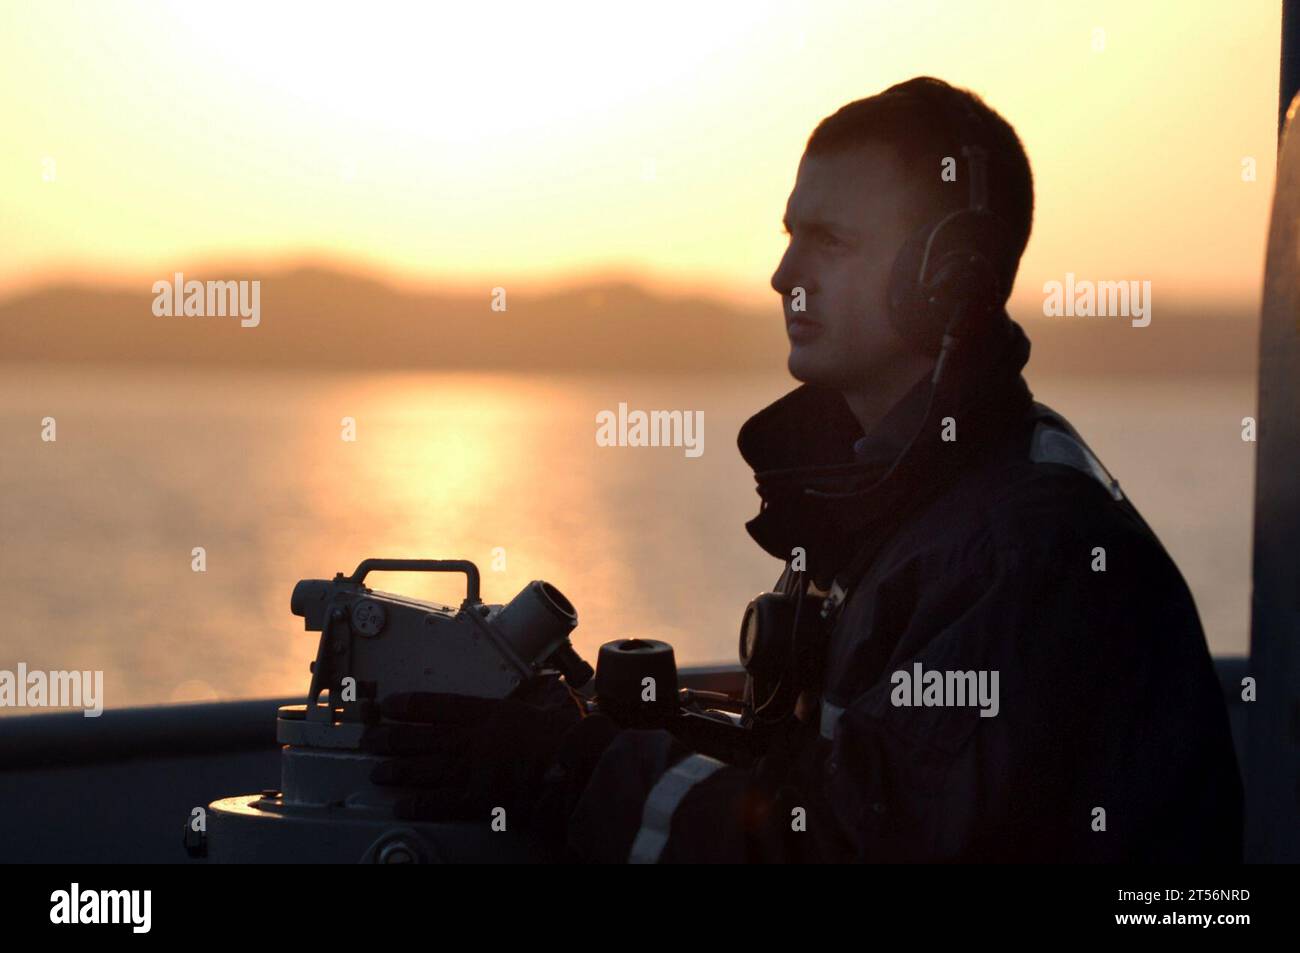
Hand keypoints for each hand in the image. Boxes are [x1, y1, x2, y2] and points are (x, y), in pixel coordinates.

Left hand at [363, 684, 616, 842]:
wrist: (579, 766)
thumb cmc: (574, 736)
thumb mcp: (558, 704)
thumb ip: (543, 695)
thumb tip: (548, 684)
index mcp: (493, 713)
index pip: (442, 706)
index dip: (411, 705)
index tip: (389, 705)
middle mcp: (477, 739)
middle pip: (425, 736)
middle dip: (393, 737)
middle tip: (370, 738)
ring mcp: (476, 770)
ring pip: (426, 767)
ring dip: (398, 769)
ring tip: (377, 769)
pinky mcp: (481, 800)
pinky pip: (442, 802)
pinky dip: (418, 803)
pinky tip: (400, 803)